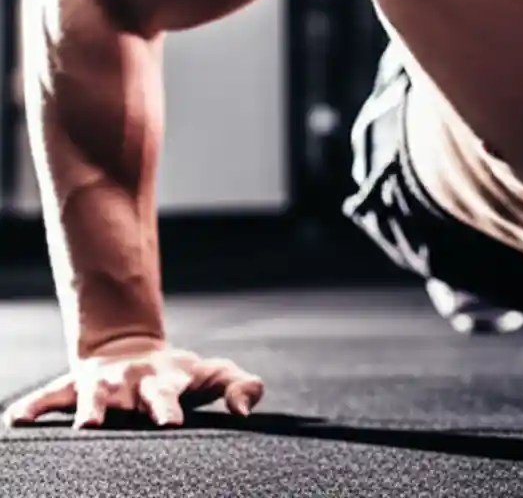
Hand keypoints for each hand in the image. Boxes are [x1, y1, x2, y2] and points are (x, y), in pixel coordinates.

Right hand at [1, 336, 263, 428]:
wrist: (134, 350)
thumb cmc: (182, 374)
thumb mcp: (214, 374)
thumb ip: (241, 386)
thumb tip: (245, 412)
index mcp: (165, 383)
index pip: (167, 396)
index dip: (168, 409)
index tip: (170, 424)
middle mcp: (131, 383)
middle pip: (125, 396)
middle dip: (117, 409)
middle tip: (107, 426)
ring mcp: (102, 384)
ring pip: (89, 397)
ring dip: (83, 410)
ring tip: (79, 427)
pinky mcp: (75, 385)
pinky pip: (51, 395)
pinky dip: (34, 406)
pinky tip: (16, 420)